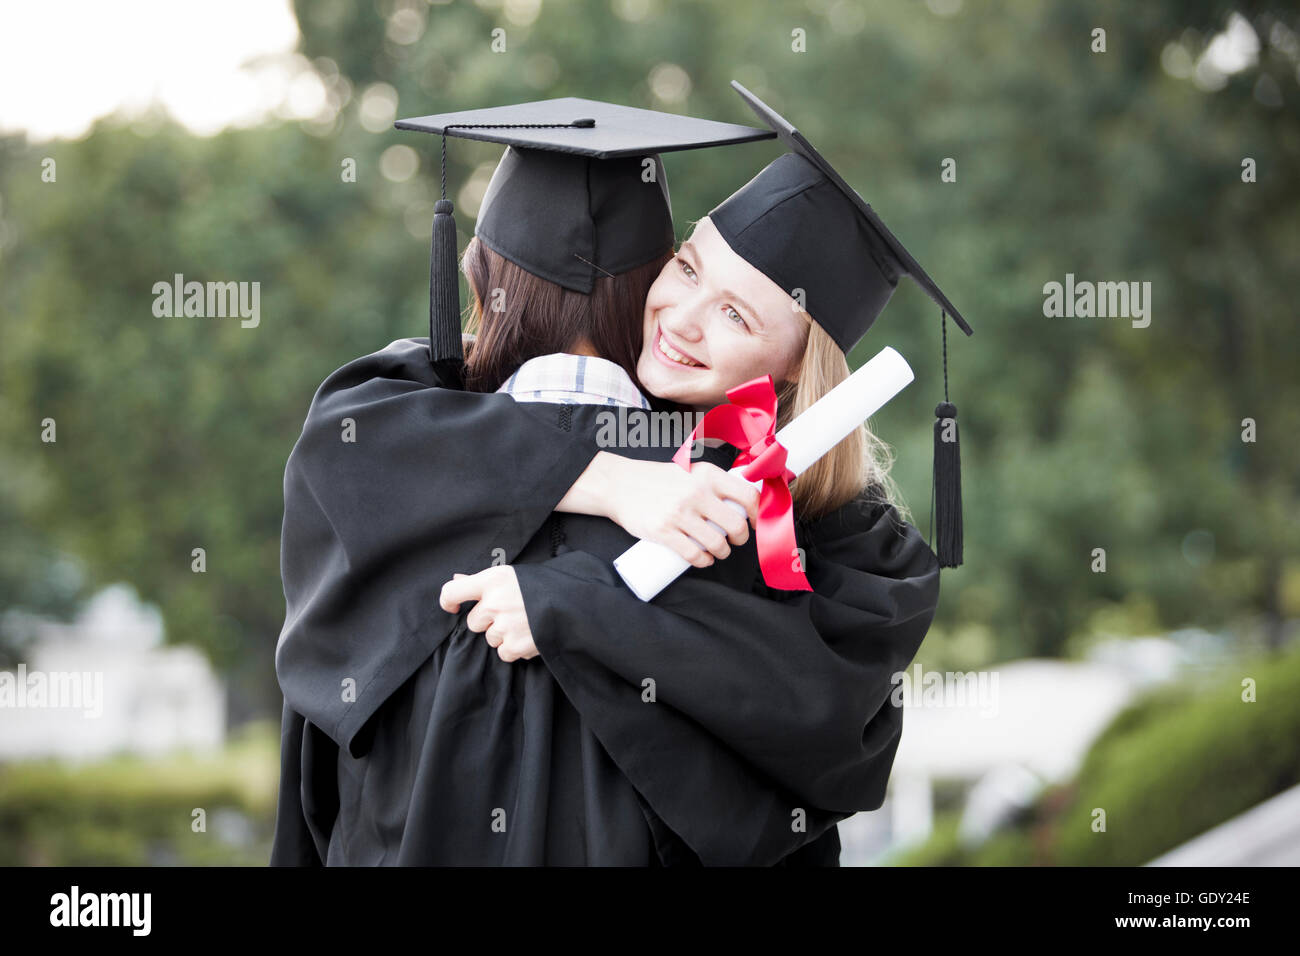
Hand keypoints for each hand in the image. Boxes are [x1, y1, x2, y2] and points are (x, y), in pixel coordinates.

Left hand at [438, 567, 537, 661]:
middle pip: (474, 622)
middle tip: (512, 613)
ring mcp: (504, 626)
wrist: (575, 604)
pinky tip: (530, 635)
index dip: (448, 601)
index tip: (454, 607)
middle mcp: (494, 603)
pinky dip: (515, 648)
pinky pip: (504, 653)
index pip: (452, 591)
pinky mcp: (515, 645)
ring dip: (504, 635)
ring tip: (526, 623)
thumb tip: (457, 578)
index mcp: (492, 580)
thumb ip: (482, 580)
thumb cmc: (545, 586)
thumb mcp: (513, 575)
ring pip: (491, 639)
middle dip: (489, 621)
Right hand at [595, 455, 760, 568]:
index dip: (757, 514)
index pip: (747, 496)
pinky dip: (703, 561)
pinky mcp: (663, 531)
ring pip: (716, 544)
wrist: (619, 484)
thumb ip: (711, 482)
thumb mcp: (689, 471)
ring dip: (722, 553)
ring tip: (718, 552)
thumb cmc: (657, 480)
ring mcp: (679, 513)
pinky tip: (704, 560)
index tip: (753, 523)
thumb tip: (739, 501)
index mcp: (707, 475)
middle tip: (734, 541)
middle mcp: (696, 492)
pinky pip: (693, 554)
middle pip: (735, 525)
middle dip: (740, 539)